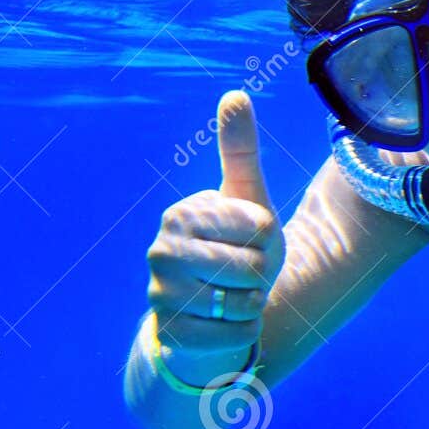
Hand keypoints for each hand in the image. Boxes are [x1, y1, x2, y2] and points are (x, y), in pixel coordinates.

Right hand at [146, 91, 284, 378]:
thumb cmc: (238, 253)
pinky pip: (234, 335)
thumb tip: (235, 93)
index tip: (248, 244)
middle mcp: (161, 249)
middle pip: (252, 267)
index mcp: (182, 214)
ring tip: (233, 300)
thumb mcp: (249, 203)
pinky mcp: (170, 333)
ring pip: (244, 302)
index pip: (260, 226)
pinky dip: (243, 334)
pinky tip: (226, 326)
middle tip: (240, 277)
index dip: (268, 241)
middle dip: (260, 277)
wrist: (215, 316)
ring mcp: (160, 293)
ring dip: (253, 307)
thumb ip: (240, 152)